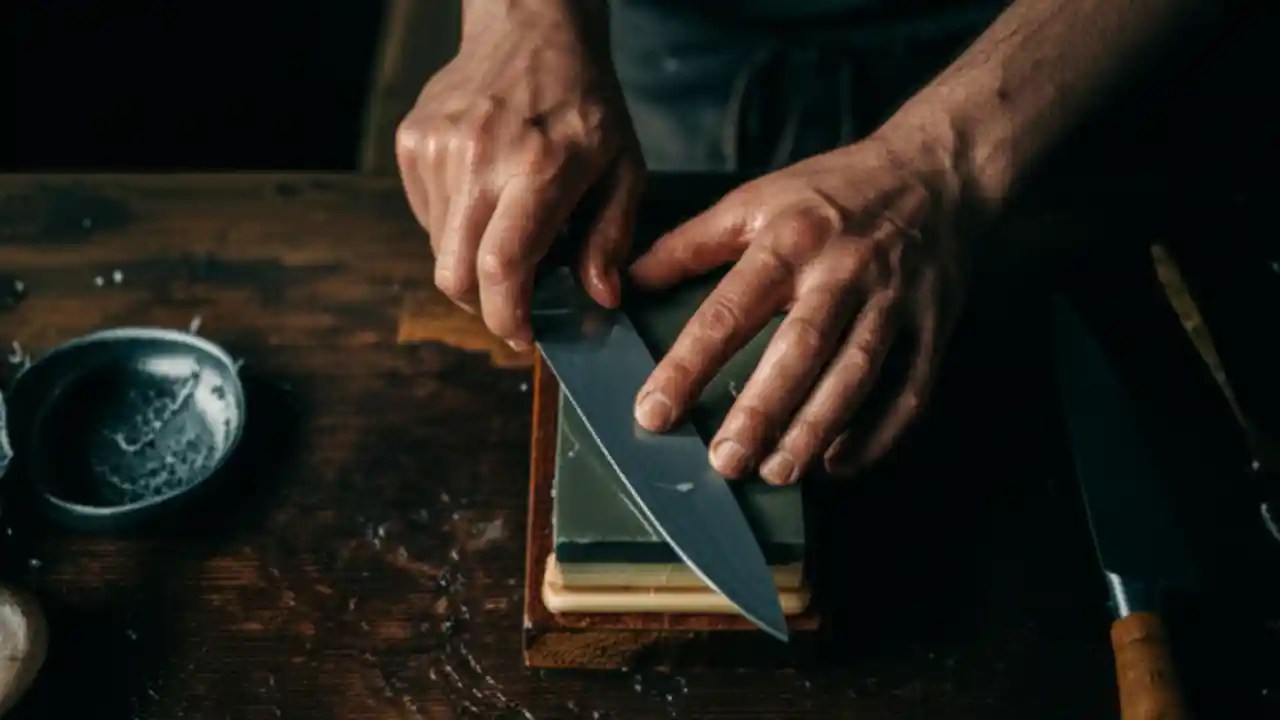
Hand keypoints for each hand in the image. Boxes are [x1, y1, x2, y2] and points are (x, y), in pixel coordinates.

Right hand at [396, 0, 644, 348]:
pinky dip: (453, 228)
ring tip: (506, 236)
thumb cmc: (585, 101)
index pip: (502, 266)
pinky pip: (426, 215)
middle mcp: (480, 158)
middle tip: (513, 305)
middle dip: (484, 306)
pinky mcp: (413, 141)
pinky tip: (485, 201)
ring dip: (470, 264)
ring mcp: (438, 148)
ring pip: (438, 249)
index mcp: (539, 167)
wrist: (530, 27)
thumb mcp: (624, 167)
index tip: (524, 335)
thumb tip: (599, 298)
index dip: (507, 316)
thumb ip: (612, 237)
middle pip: (455, 273)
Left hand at [630, 135, 973, 482]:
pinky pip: (909, 391)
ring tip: (776, 472)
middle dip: (762, 410)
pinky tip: (838, 465)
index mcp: (790, 240)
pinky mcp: (933, 328)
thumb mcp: (755, 201)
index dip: (689, 365)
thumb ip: (689, 245)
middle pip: (800, 349)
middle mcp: (843, 272)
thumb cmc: (833, 192)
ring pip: (856, 374)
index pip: (730, 310)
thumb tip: (625, 282)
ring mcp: (894, 302)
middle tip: (725, 461)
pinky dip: (877, 435)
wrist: (936, 172)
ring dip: (816, 430)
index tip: (655, 412)